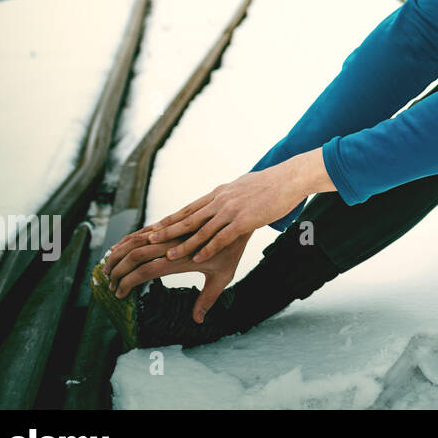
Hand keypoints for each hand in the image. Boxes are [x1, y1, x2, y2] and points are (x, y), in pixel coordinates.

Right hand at [103, 229, 249, 321]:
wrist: (239, 219)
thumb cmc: (232, 249)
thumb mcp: (222, 277)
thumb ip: (207, 298)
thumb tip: (197, 320)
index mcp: (180, 259)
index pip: (145, 271)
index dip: (128, 282)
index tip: (119, 293)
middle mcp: (171, 243)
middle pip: (135, 255)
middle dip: (117, 269)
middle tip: (108, 282)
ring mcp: (171, 232)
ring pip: (136, 239)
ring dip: (118, 252)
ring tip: (107, 265)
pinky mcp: (172, 224)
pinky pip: (146, 230)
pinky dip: (129, 239)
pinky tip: (119, 246)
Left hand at [142, 151, 326, 264]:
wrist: (289, 178)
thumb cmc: (271, 183)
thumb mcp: (244, 186)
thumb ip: (231, 196)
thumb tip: (223, 200)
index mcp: (219, 193)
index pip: (188, 208)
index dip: (170, 219)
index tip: (153, 227)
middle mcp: (220, 200)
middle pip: (188, 218)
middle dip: (167, 230)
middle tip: (148, 239)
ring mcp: (231, 210)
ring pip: (201, 230)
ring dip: (183, 244)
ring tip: (168, 255)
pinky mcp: (244, 220)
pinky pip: (221, 238)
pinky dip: (207, 249)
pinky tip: (198, 258)